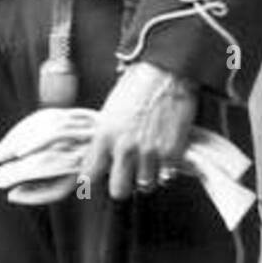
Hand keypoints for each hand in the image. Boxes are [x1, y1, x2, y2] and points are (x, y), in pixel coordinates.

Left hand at [79, 61, 198, 200]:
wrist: (168, 71)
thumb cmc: (138, 84)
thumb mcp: (110, 109)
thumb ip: (105, 136)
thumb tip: (103, 156)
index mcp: (104, 136)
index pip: (89, 176)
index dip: (94, 178)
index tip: (98, 176)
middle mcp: (125, 149)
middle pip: (119, 191)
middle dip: (123, 183)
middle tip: (127, 171)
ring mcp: (149, 153)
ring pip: (145, 186)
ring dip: (147, 175)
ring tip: (149, 159)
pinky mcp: (172, 154)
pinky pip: (167, 175)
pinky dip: (166, 168)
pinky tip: (164, 152)